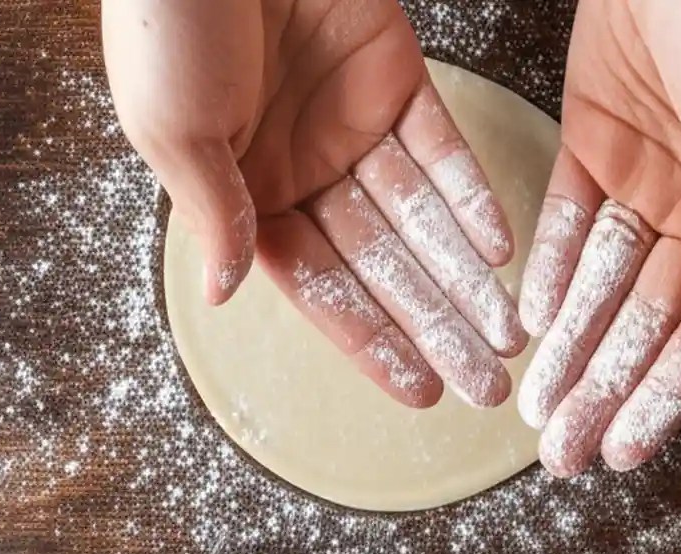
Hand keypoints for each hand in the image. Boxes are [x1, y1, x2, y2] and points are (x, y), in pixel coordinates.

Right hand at [103, 0, 525, 408]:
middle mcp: (311, 173)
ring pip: (424, 219)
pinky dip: (474, 196)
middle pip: (387, 266)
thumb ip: (215, 214)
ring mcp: (357, 128)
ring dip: (468, 276)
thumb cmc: (170, 26)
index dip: (374, 342)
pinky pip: (445, 150)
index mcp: (249, 197)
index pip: (324, 287)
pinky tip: (503, 249)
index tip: (422, 391)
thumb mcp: (174, 131)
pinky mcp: (399, 81)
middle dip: (438, 326)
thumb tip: (226, 292)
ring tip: (511, 333)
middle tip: (489, 384)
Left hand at [517, 0, 680, 475]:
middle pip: (646, 322)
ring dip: (571, 347)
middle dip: (607, 389)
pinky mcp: (592, 145)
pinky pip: (566, 223)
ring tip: (536, 410)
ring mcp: (645, 183)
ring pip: (602, 285)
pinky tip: (531, 324)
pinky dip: (550, 272)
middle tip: (567, 454)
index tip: (630, 448)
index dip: (667, 391)